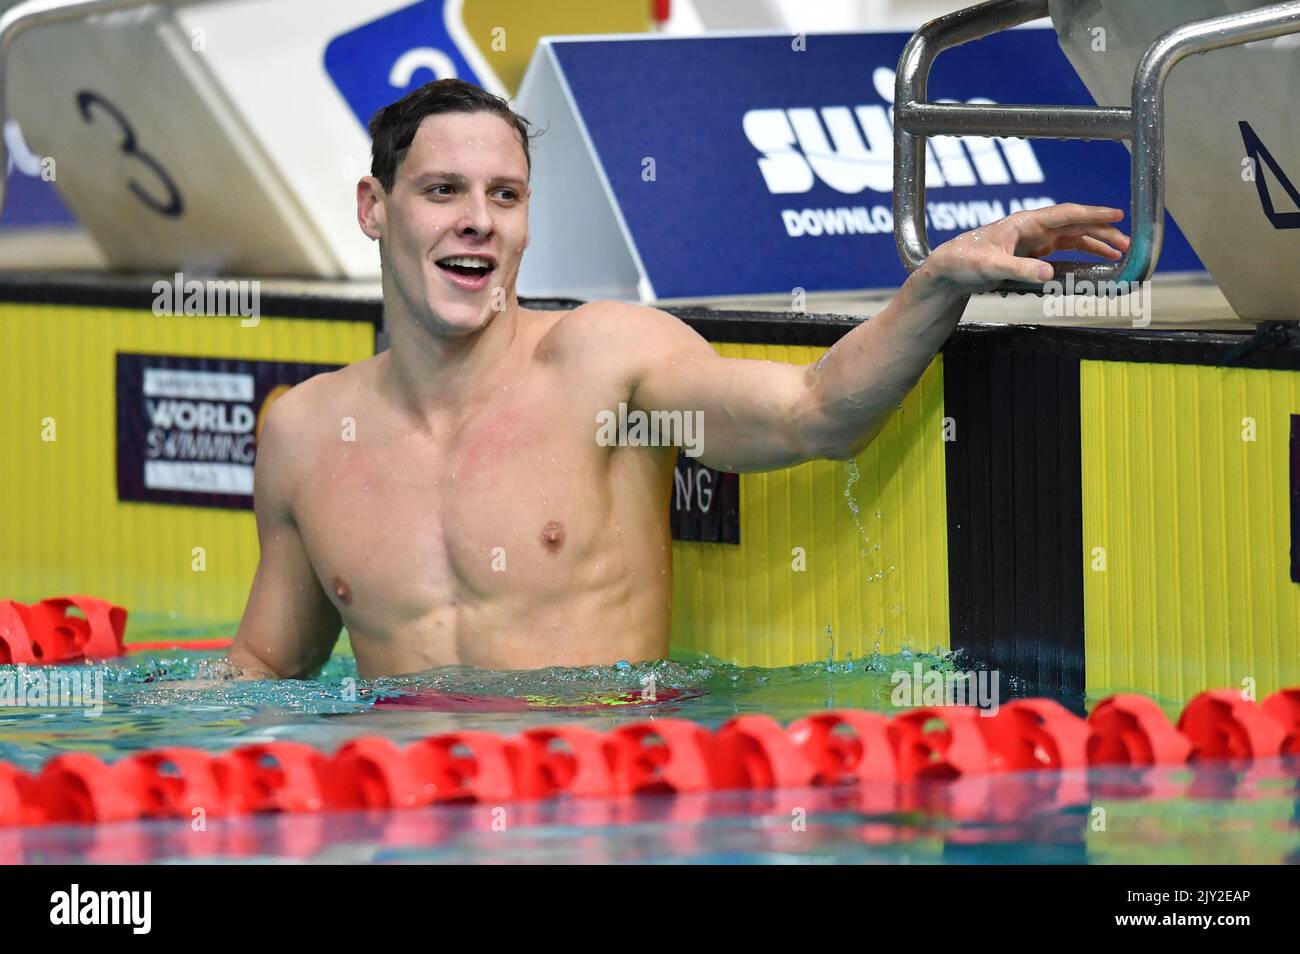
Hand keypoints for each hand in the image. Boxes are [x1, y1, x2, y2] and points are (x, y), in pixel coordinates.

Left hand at [921, 203, 1130, 293]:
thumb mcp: (991, 267)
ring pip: (1071, 240)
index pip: (1066, 215)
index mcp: (1025, 223)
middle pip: (1075, 227)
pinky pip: (1061, 254)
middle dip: (1102, 233)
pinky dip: (1079, 258)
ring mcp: (1032, 242)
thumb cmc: (964, 262)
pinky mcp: (1029, 256)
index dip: (1092, 215)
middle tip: (1127, 244)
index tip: (1117, 214)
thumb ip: (1020, 269)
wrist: (947, 272)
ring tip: (1119, 254)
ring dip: (1094, 246)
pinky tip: (1093, 265)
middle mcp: (1032, 229)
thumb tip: (1049, 273)